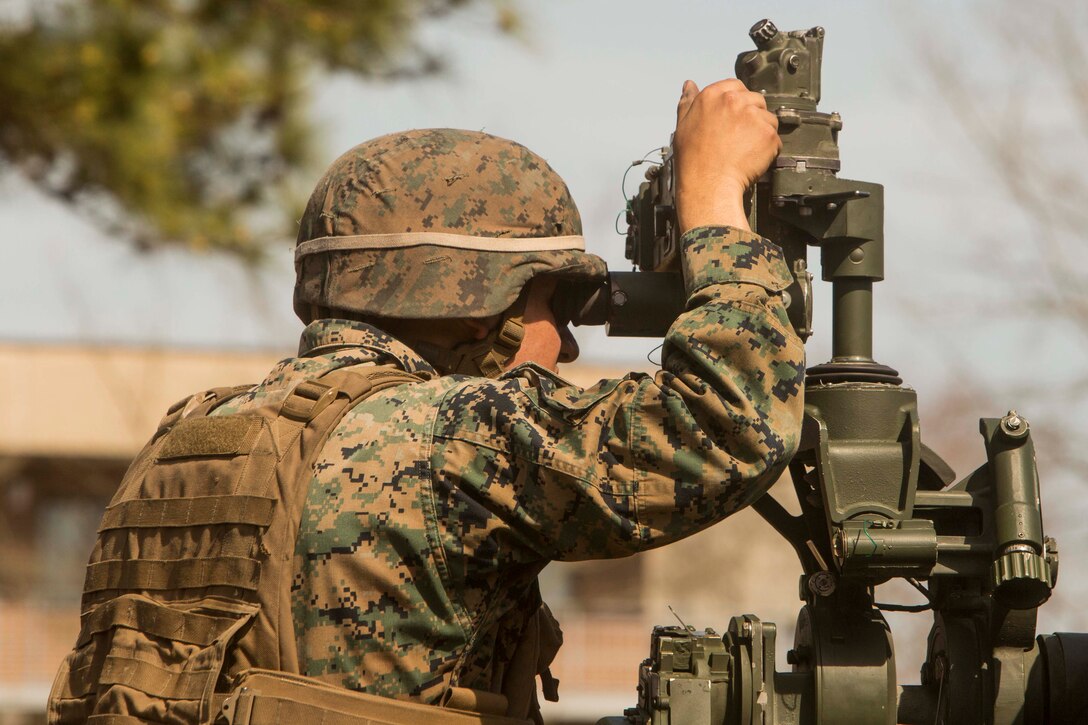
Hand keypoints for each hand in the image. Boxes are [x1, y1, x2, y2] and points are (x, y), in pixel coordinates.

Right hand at [673, 79, 780, 233]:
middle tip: (739, 139)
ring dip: (761, 133)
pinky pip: (775, 138)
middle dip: (752, 117)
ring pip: (768, 119)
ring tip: (745, 150)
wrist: (707, 185)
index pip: (736, 86)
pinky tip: (752, 158)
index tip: (735, 119)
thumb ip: (688, 103)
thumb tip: (689, 86)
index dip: (738, 103)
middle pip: (756, 101)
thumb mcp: (683, 127)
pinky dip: (768, 150)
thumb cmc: (693, 161)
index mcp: (712, 96)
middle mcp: (734, 100)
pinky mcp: (768, 133)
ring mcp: (753, 116)